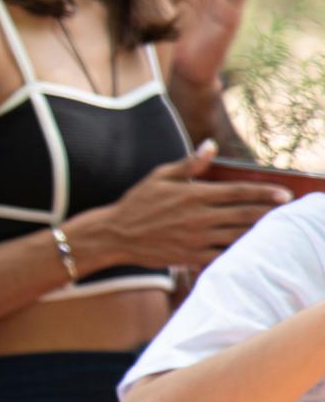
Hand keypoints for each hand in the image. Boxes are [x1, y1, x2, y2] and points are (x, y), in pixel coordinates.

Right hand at [72, 138, 287, 271]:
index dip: (264, 193)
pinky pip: (223, 256)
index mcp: (194, 194)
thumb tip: (210, 146)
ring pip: (238, 236)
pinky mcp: (192, 255)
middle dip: (269, 213)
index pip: (238, 192)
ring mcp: (196, 238)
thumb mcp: (160, 176)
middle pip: (245, 214)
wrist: (116, 234)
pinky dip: (239, 253)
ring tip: (273, 229)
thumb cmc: (138, 203)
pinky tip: (249, 249)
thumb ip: (189, 163)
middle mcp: (199, 216)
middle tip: (286, 211)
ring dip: (259, 233)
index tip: (284, 194)